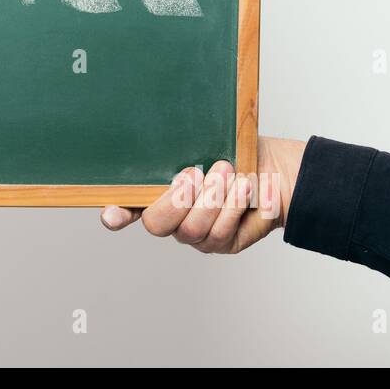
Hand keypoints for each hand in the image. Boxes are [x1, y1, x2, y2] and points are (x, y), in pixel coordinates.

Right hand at [100, 136, 305, 253]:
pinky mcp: (219, 243)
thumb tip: (164, 148)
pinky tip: (243, 188)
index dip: (116, 214)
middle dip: (177, 199)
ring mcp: (194, 233)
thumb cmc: (236, 153)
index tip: (113, 215)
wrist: (276, 169)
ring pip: (191, 229)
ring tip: (227, 172)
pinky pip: (219, 234)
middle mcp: (171, 216)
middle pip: (156, 224)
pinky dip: (233, 206)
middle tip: (196, 173)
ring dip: (212, 197)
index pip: (125, 207)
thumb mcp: (207, 145)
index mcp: (157, 189)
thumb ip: (180, 151)